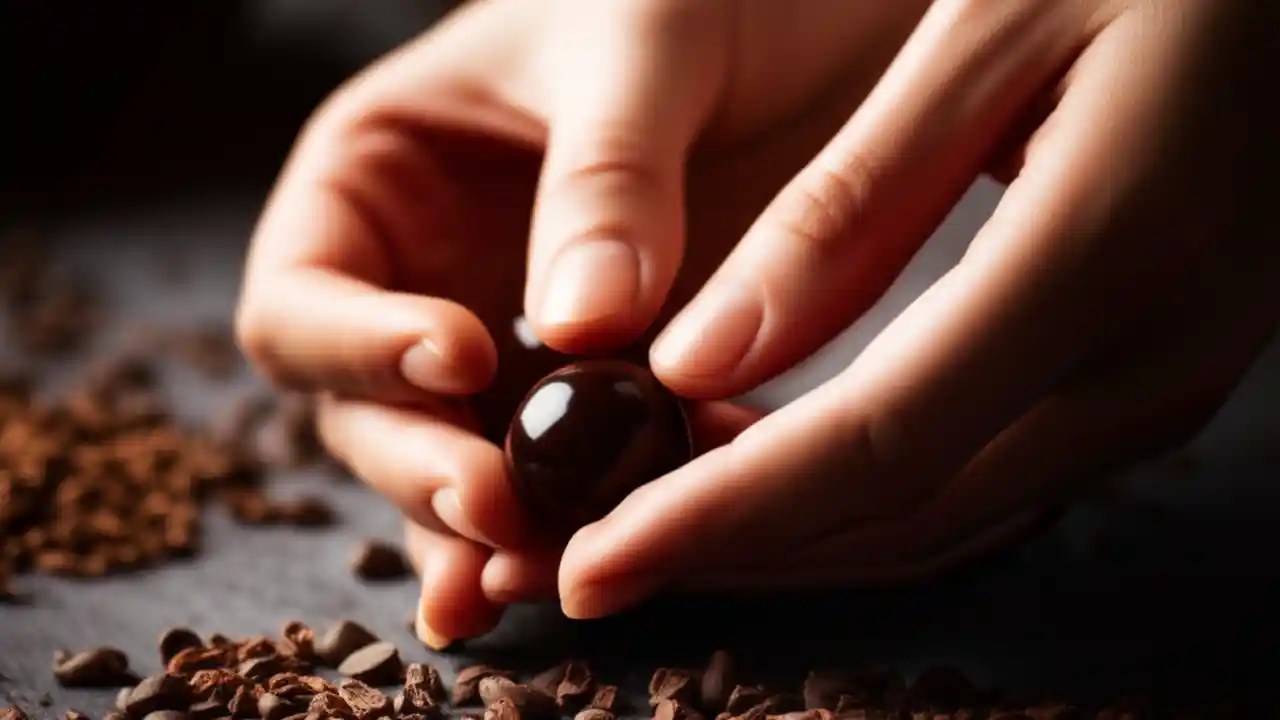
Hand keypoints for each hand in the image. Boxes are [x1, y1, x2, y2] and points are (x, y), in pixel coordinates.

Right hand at [236, 0, 931, 644]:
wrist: (810, 10)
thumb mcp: (638, 45)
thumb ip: (605, 176)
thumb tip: (578, 327)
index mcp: (380, 178)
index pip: (303, 297)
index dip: (358, 348)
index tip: (459, 358)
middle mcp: (431, 277)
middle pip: (375, 415)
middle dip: (429, 470)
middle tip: (501, 511)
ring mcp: (520, 344)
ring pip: (478, 465)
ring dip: (510, 531)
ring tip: (549, 578)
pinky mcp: (613, 387)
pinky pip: (594, 469)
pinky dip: (616, 511)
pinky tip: (649, 543)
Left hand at [556, 0, 1278, 618]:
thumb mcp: (993, 31)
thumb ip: (851, 209)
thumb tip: (701, 360)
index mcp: (1103, 253)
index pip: (872, 445)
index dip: (720, 517)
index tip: (594, 563)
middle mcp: (1148, 359)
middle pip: (901, 512)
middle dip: (734, 550)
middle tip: (593, 559)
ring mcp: (1163, 382)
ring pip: (942, 515)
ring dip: (792, 532)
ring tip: (655, 518)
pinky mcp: (1150, 374)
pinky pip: (984, 473)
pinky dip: (861, 491)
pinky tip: (772, 461)